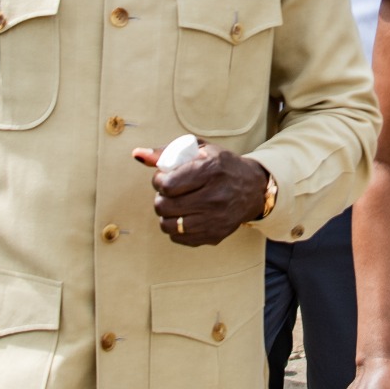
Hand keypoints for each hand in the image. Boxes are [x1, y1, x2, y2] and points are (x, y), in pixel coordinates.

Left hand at [133, 143, 265, 245]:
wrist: (252, 189)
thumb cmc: (221, 166)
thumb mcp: (199, 150)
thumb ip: (166, 152)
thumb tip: (136, 154)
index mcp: (210, 170)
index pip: (168, 185)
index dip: (158, 181)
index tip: (162, 178)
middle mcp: (215, 197)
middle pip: (165, 206)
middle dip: (160, 198)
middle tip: (167, 193)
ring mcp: (216, 220)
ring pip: (169, 226)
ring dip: (165, 215)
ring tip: (172, 205)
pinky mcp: (215, 235)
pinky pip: (180, 238)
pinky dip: (175, 229)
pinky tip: (183, 217)